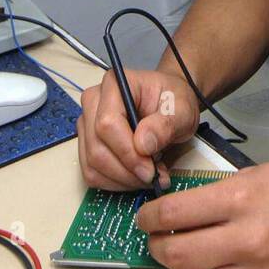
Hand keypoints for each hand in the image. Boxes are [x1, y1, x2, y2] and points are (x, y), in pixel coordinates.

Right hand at [77, 68, 198, 190]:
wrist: (169, 105)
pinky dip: (115, 183)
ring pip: (92, 165)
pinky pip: (92, 173)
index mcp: (114, 84)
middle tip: (154, 177)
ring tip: (149, 176)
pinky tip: (136, 177)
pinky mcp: (87, 144)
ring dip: (122, 180)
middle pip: (96, 148)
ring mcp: (87, 124)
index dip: (127, 152)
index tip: (150, 170)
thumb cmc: (173, 102)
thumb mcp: (182, 110)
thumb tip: (142, 145)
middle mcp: (93, 102)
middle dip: (126, 171)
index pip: (107, 124)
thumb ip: (165, 124)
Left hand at [136, 160, 268, 268]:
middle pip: (175, 253)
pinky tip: (217, 267)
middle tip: (158, 238)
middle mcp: (246, 239)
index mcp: (242, 199)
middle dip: (157, 245)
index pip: (174, 213)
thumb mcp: (259, 173)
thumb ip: (219, 192)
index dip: (150, 217)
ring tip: (182, 257)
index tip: (146, 217)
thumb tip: (182, 208)